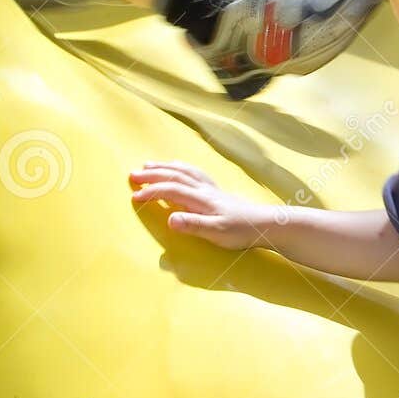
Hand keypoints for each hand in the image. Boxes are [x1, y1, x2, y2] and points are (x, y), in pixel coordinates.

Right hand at [128, 161, 272, 248]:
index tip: (134, 197)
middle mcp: (204, 190)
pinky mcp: (217, 191)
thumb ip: (193, 225)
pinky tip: (179, 168)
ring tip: (149, 165)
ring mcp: (211, 188)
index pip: (171, 190)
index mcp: (201, 199)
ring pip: (184, 171)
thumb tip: (170, 219)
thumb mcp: (217, 233)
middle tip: (132, 175)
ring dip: (164, 167)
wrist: (266, 224)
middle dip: (152, 174)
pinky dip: (181, 167)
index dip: (151, 192)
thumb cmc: (241, 231)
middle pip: (174, 176)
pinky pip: (194, 173)